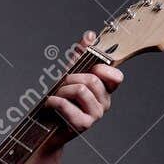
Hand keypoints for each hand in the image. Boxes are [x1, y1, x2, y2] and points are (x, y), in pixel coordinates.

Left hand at [44, 30, 123, 144]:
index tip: (91, 67)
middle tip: (62, 85)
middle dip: (72, 78)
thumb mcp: (70, 73)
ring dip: (62, 90)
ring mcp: (95, 115)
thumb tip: (90, 35)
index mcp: (105, 90)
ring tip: (56, 96)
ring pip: (81, 90)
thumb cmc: (60, 100)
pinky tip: (49, 104)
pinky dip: (54, 101)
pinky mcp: (82, 125)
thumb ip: (80, 55)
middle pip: (93, 79)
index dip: (104, 68)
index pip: (116, 77)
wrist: (47, 127)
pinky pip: (67, 104)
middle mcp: (104, 103)